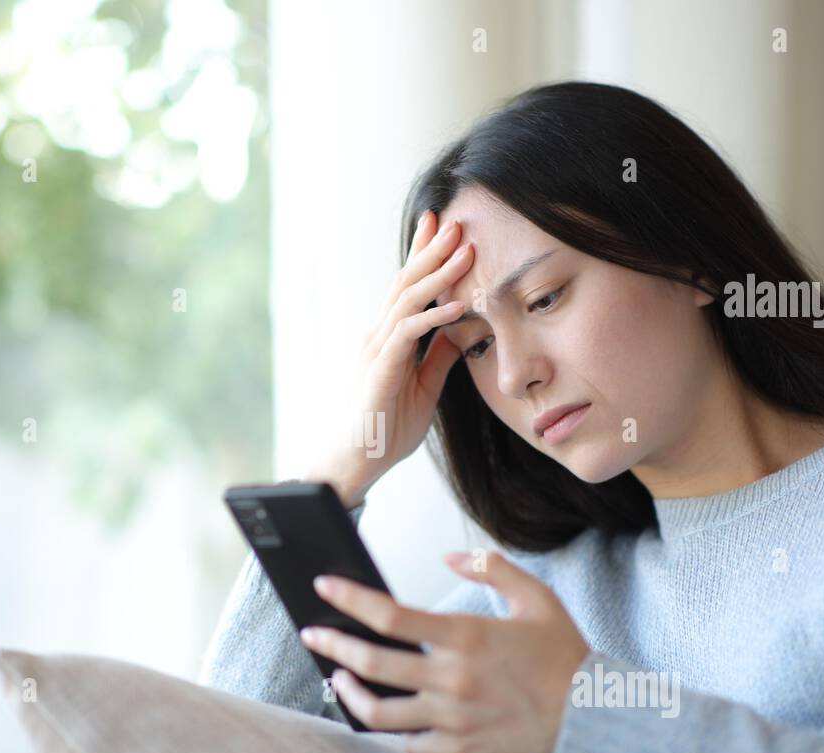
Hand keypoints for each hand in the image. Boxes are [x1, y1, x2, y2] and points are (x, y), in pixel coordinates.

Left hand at [299, 549, 591, 752]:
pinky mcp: (461, 750)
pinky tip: (383, 714)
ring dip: (350, 694)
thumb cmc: (564, 656)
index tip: (324, 588)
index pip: (390, 615)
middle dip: (333, 646)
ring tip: (337, 678)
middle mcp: (453, 679)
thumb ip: (491, 568)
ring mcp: (454, 719)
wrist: (595, 718)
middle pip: (372, 664)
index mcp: (467, 636)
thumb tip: (450, 557)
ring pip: (380, 713)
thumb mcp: (536, 597)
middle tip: (313, 634)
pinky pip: (409, 745)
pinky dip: (391, 731)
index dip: (350, 599)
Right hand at [301, 210, 475, 502]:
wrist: (357, 461)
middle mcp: (378, 335)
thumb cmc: (387, 427)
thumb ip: (440, 356)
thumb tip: (462, 329)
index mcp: (388, 337)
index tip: (443, 226)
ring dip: (439, 274)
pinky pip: (409, 334)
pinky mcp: (380, 369)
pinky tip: (459, 305)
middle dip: (431, 250)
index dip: (423, 255)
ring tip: (466, 251)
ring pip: (408, 300)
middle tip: (456, 221)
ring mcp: (377, 349)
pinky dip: (435, 317)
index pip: (407, 287)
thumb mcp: (425, 386)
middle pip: (406, 282)